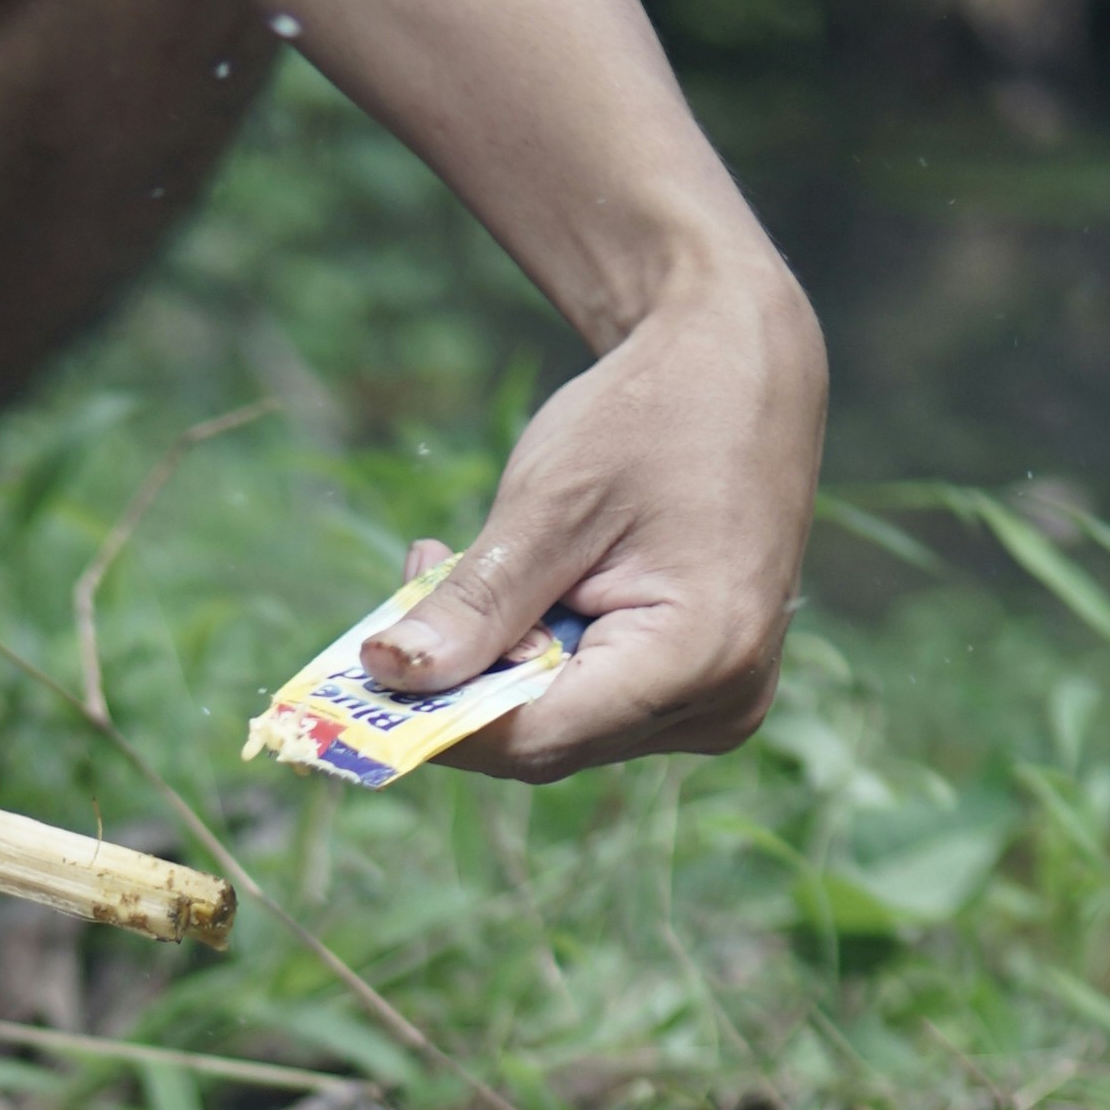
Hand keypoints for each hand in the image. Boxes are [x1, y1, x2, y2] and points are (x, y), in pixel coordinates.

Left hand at [355, 260, 827, 777]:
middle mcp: (720, 700)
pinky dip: (534, 655)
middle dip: (464, 681)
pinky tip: (520, 584)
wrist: (741, 370)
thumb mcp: (552, 502)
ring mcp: (715, 704)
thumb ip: (476, 602)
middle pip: (546, 739)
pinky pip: (587, 702)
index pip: (539, 736)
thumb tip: (386, 674)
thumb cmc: (653, 416)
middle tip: (415, 583)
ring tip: (461, 564)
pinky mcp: (697, 693)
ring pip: (558, 725)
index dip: (443, 719)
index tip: (368, 673)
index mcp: (703, 654)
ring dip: (494, 662)